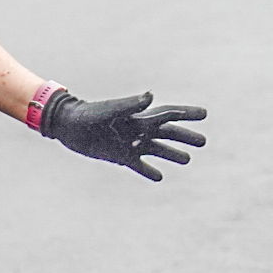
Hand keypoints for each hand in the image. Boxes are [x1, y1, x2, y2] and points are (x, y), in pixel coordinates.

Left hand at [40, 90, 207, 181]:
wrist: (68, 126)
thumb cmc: (89, 114)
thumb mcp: (111, 110)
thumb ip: (131, 104)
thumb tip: (150, 95)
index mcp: (140, 117)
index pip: (169, 115)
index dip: (187, 114)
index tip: (205, 114)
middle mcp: (139, 130)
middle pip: (168, 134)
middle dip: (185, 137)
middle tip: (203, 142)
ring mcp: (131, 143)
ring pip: (157, 150)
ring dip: (172, 154)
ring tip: (187, 159)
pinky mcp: (120, 156)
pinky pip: (139, 166)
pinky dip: (149, 172)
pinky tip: (159, 177)